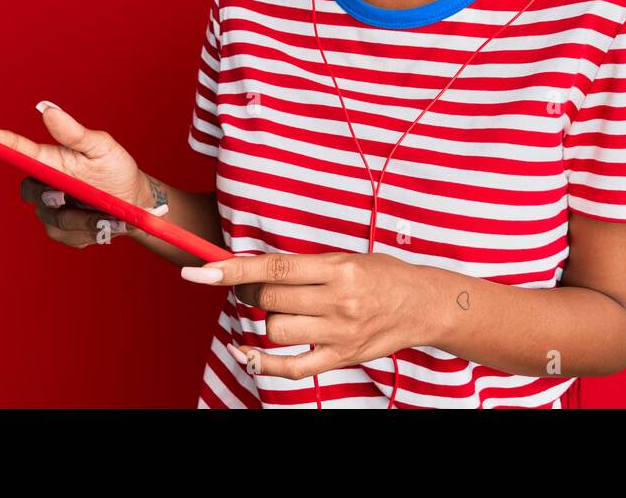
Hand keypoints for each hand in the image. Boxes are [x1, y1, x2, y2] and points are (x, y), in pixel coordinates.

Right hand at [0, 101, 155, 248]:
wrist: (136, 204)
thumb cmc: (117, 170)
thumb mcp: (102, 147)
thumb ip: (74, 133)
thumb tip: (47, 109)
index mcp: (48, 158)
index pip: (11, 148)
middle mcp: (43, 183)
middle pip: (29, 191)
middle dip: (54, 196)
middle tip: (73, 195)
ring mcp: (49, 209)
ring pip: (54, 219)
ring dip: (85, 218)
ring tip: (109, 212)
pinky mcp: (60, 231)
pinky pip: (66, 237)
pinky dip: (90, 231)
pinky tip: (105, 222)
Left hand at [181, 251, 436, 379]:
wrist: (423, 304)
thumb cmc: (382, 274)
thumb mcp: (346, 257)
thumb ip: (305, 266)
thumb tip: (255, 270)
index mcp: (338, 268)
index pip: (275, 267)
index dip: (233, 270)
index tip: (201, 272)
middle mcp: (338, 300)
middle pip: (270, 299)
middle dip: (252, 291)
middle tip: (255, 287)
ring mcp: (339, 332)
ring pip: (275, 330)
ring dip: (265, 320)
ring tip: (278, 311)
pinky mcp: (341, 357)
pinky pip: (291, 367)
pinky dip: (263, 362)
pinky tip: (248, 353)